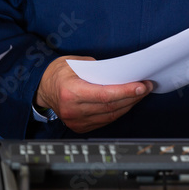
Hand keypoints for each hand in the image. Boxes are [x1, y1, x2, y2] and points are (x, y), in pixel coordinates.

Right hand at [35, 56, 151, 132]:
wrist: (42, 89)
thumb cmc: (58, 73)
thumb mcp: (74, 63)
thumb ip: (97, 69)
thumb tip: (120, 74)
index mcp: (70, 92)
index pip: (104, 95)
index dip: (126, 92)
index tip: (141, 86)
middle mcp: (73, 110)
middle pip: (110, 107)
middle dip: (132, 96)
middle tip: (146, 87)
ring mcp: (77, 121)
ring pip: (111, 115)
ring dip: (128, 105)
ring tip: (140, 94)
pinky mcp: (80, 127)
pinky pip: (105, 120)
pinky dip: (118, 111)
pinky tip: (127, 102)